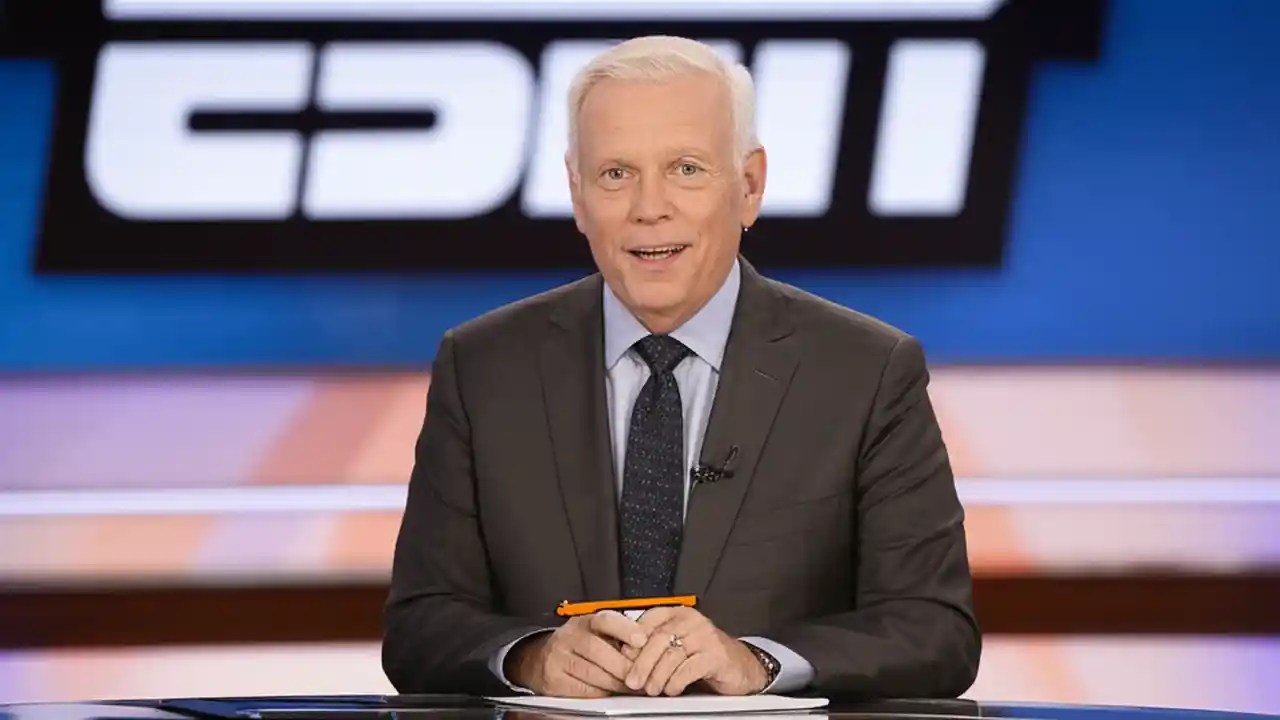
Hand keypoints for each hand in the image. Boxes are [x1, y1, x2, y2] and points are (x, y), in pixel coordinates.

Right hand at [505, 611, 648, 696]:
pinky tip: (610, 692)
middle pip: (596, 648)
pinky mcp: (554, 680)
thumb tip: (648, 649)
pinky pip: (581, 689)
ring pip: (590, 671)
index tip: (641, 640)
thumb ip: (618, 638)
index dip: (624, 628)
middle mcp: (569, 636)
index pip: (604, 619)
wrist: (541, 660)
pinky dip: (600, 692)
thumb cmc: (577, 647)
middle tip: (641, 675)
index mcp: (584, 622)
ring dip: (614, 682)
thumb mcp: (595, 634)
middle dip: (622, 664)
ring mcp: (559, 658)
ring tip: (631, 686)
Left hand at [622, 607, 769, 696]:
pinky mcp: (716, 655)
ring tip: (651, 689)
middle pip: (659, 638)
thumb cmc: (704, 655)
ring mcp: (705, 636)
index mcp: (679, 613)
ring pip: (672, 655)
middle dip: (642, 663)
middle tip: (632, 681)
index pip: (650, 619)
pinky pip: (689, 669)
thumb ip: (655, 645)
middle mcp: (692, 621)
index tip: (624, 657)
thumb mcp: (678, 645)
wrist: (740, 666)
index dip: (633, 639)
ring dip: (657, 676)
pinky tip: (671, 689)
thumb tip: (626, 653)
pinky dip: (676, 682)